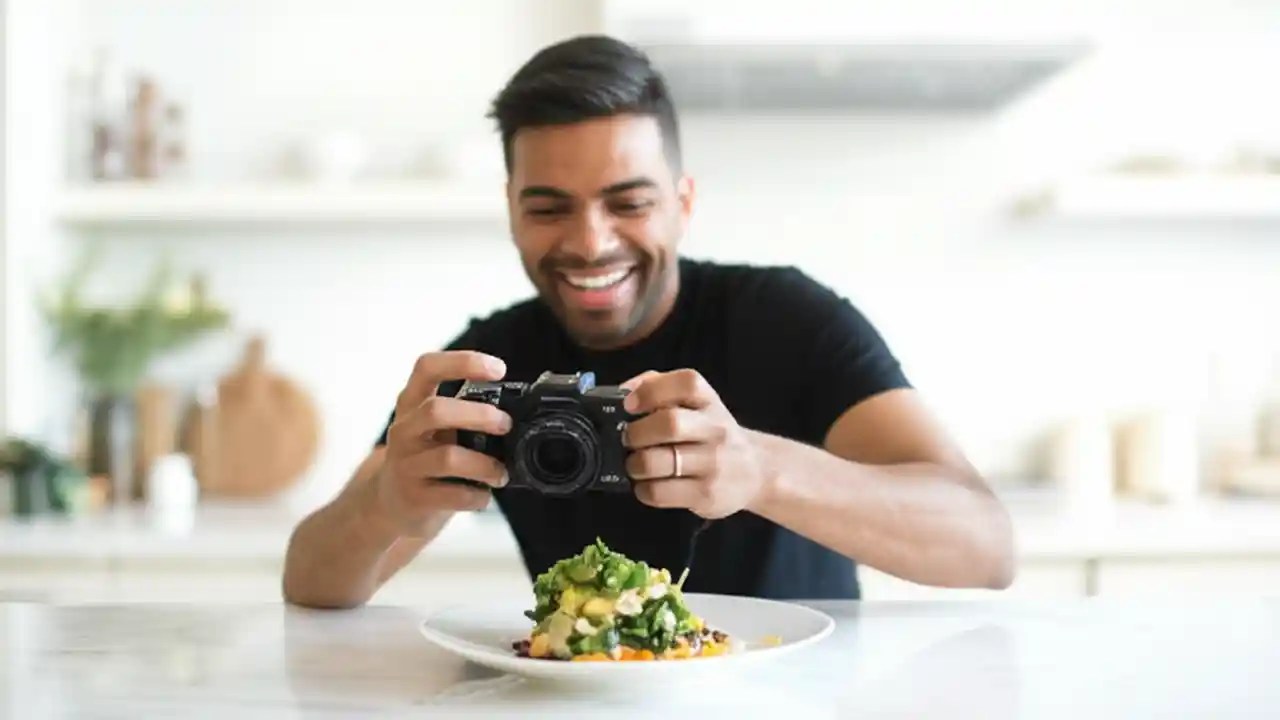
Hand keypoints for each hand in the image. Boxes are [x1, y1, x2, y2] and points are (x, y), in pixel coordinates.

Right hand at [375, 351, 511, 533]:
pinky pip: (452, 495)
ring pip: (448, 457)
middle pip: (436, 410)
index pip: (427, 368)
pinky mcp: (413, 497)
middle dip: (479, 415)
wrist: (389, 504)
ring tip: (501, 472)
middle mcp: (404, 430)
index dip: (463, 362)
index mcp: (412, 404)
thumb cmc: (424, 459)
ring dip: (486, 465)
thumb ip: (462, 413)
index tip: (498, 369)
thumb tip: (514, 410)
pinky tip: (483, 494)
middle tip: (506, 424)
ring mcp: (406, 464)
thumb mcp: (435, 428)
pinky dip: (477, 495)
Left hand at [620, 369, 769, 518]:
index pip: (687, 385)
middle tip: (628, 440)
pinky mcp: (705, 495)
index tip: (630, 404)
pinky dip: (643, 489)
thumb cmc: (712, 434)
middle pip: (670, 424)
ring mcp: (712, 464)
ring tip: (636, 464)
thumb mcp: (696, 404)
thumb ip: (659, 388)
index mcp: (708, 402)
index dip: (652, 391)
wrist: (755, 471)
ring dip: (634, 464)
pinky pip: (660, 492)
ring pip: (657, 462)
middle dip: (635, 433)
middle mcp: (715, 430)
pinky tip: (648, 484)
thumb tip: (625, 390)